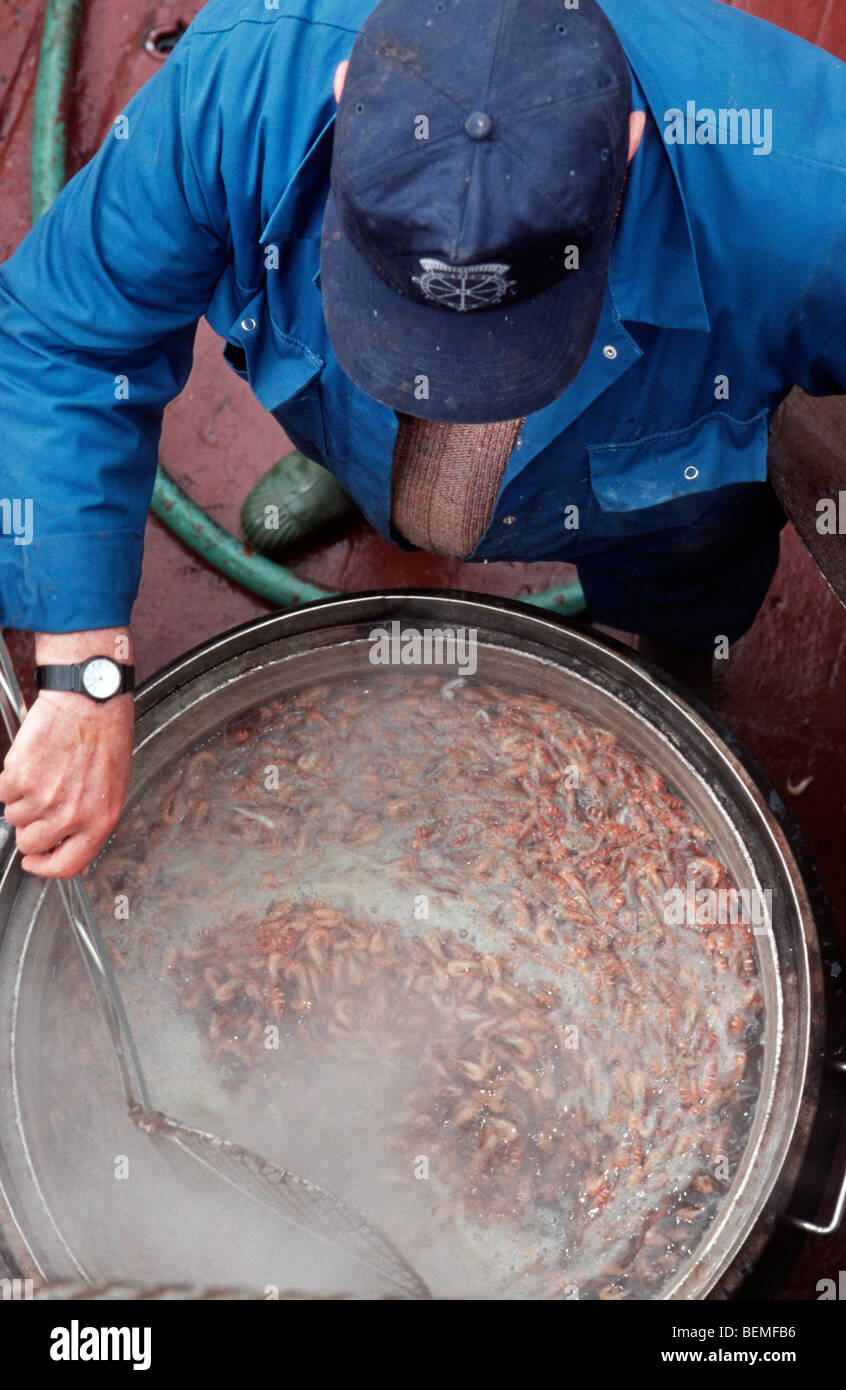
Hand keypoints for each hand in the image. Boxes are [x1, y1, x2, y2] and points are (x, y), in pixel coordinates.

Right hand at [0, 690, 133, 876]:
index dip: (45, 868)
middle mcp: (71, 815)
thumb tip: (72, 847)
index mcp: (99, 821)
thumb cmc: (106, 737)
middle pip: (31, 844)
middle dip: (31, 827)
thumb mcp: (112, 789)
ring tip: (43, 774)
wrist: (90, 701)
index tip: (36, 862)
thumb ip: (91, 822)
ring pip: (13, 817)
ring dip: (22, 800)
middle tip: (41, 804)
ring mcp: (43, 798)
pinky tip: (32, 762)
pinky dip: (10, 780)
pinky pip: (3, 792)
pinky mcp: (20, 777)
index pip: (66, 866)